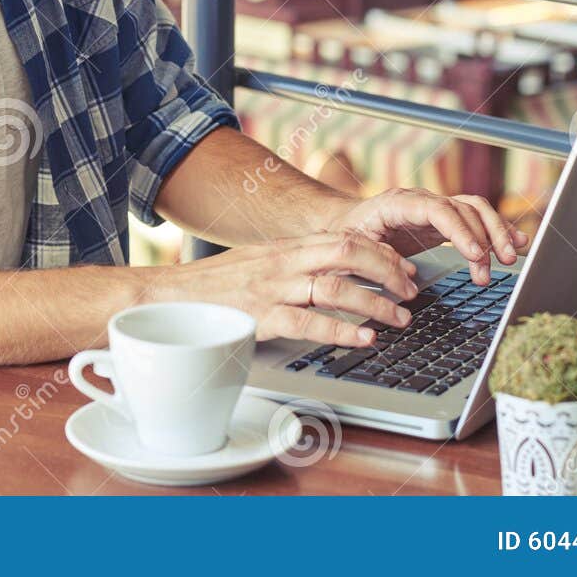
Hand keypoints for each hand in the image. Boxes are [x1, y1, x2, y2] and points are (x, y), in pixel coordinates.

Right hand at [144, 230, 423, 347]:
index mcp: (284, 247)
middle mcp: (282, 261)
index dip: (380, 252)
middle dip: (387, 270)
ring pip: (336, 286)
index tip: (403, 267)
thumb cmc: (212, 288)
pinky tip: (364, 338)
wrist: (165, 299)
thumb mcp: (256, 264)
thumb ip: (291, 266)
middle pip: (348, 252)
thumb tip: (330, 275)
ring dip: (375, 303)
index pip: (343, 238)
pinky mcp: (261, 317)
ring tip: (399, 319)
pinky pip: (309, 321)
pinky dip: (342, 330)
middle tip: (411, 290)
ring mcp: (272, 288)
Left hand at [325, 188, 529, 286]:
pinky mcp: (442, 222)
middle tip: (500, 262)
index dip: (460, 231)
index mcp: (398, 203)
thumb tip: (406, 278)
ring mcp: (434, 209)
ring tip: (510, 257)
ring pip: (475, 211)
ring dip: (496, 233)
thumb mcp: (352, 247)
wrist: (343, 222)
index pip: (438, 210)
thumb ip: (377, 258)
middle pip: (463, 208)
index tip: (475, 255)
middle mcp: (421, 201)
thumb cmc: (346, 234)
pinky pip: (475, 220)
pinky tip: (516, 243)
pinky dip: (496, 231)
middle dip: (486, 235)